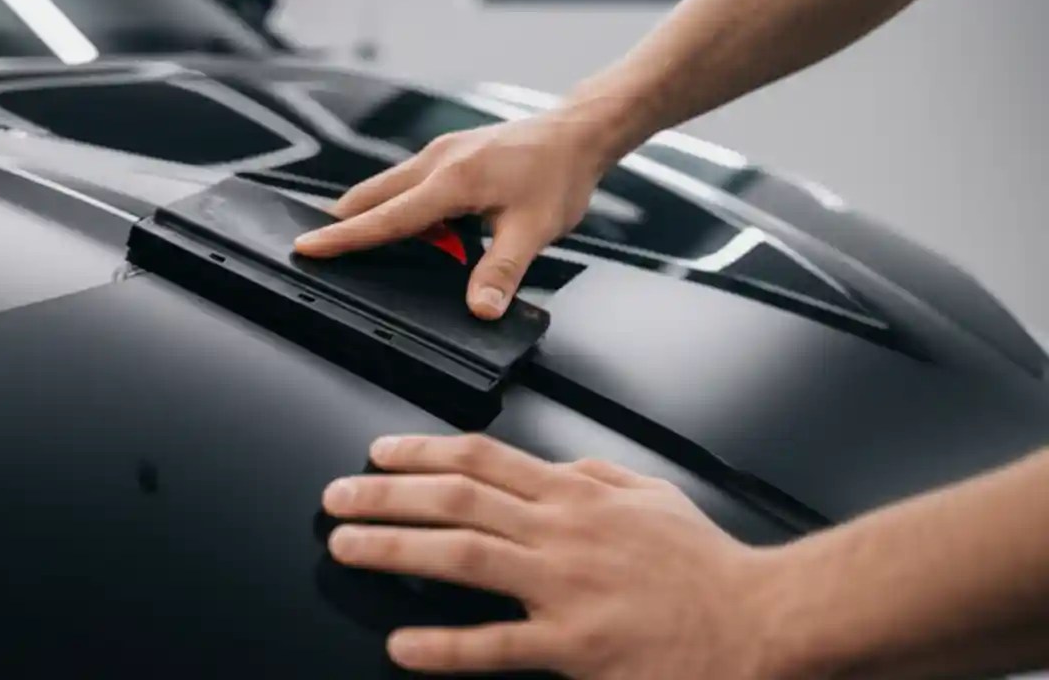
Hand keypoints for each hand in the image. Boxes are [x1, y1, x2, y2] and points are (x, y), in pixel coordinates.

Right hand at [293, 109, 610, 319]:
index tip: (307, 247)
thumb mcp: (535, 230)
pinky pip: (407, 181)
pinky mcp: (448, 153)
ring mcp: (440, 153)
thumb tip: (480, 309)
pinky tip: (415, 230)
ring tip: (360, 246)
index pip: (386, 216)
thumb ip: (502, 271)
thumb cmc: (559, 175)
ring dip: (371, 214)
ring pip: (386, 186)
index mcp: (452, 180)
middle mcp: (436, 160)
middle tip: (316, 249)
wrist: (578, 133)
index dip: (343, 237)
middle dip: (341, 223)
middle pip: (370, 196)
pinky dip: (397, 206)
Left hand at [321, 434, 782, 678]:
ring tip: (346, 547)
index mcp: (577, 494)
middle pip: (457, 498)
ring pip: (463, 556)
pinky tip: (403, 645)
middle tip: (338, 497)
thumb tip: (555, 464)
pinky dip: (445, 646)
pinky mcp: (574, 646)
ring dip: (396, 549)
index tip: (379, 453)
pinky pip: (497, 645)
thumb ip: (595, 474)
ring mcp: (564, 587)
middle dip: (387, 495)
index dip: (422, 451)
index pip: (483, 457)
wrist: (759, 622)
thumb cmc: (705, 566)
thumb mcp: (653, 494)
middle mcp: (562, 533)